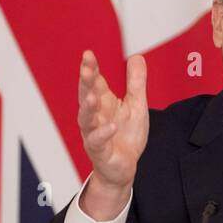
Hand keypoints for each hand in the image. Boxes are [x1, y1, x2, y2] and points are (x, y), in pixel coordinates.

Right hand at [77, 50, 147, 219]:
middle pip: (86, 95)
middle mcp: (95, 116)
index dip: (91, 68)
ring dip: (88, 106)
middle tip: (85, 67)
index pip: (95, 82)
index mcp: (103, 103)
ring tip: (92, 95)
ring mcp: (94, 133)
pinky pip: (97, 141)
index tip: (88, 54)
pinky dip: (103, 133)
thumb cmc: (126, 136)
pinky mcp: (100, 150)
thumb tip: (136, 57)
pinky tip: (111, 126)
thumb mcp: (137, 105)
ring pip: (86, 118)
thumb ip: (136, 82)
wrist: (123, 168)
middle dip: (85, 81)